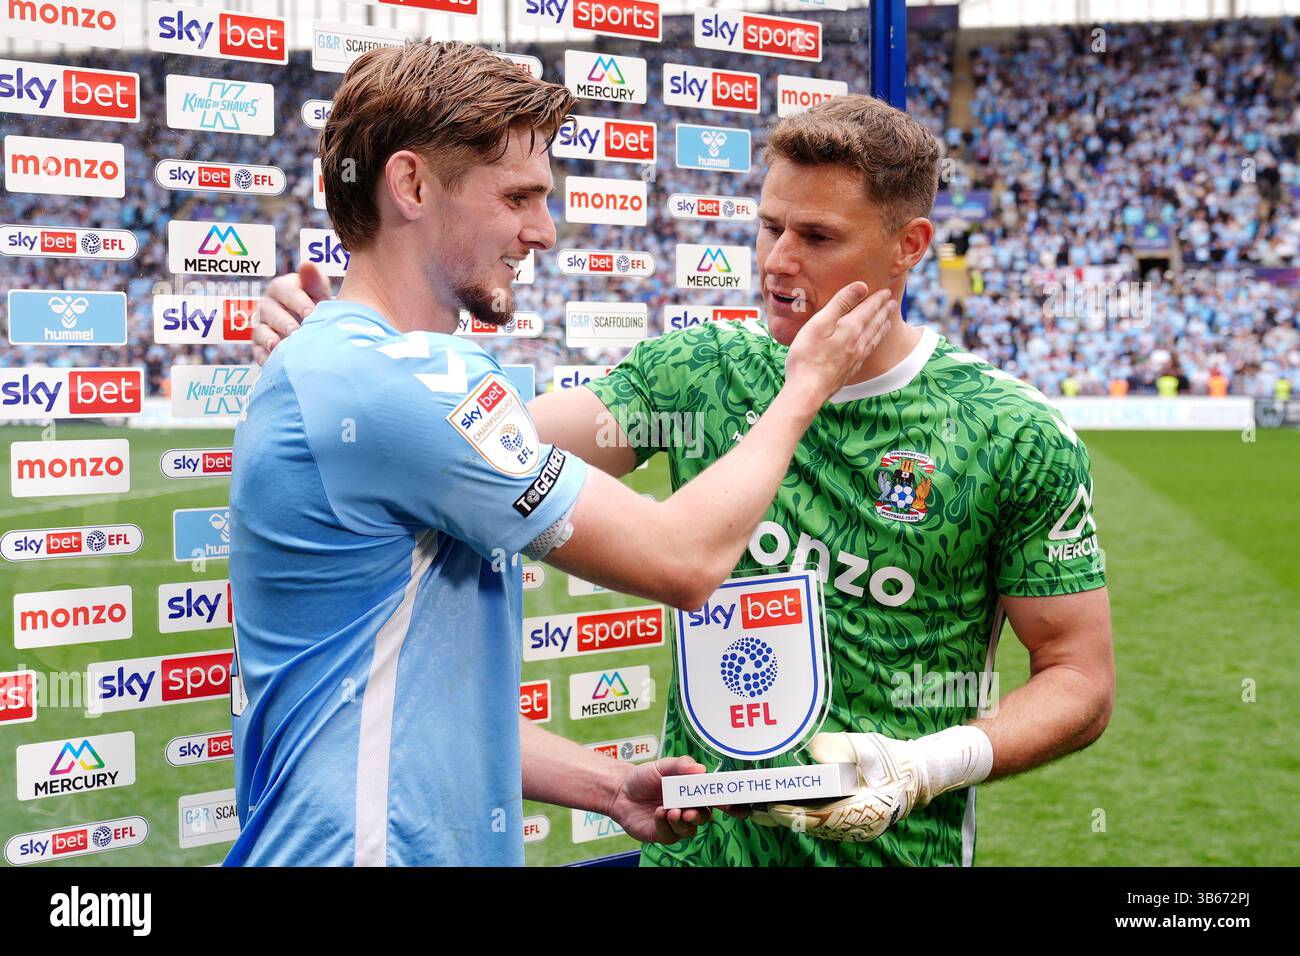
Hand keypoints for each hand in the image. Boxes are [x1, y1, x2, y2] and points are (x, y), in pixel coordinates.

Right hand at [251, 262, 333, 364]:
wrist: (318, 329)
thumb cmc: (318, 305)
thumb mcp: (319, 292)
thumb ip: (314, 280)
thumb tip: (307, 264)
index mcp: (281, 288)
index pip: (284, 290)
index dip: (297, 301)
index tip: (311, 312)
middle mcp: (267, 305)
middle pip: (270, 311)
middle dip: (284, 322)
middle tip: (297, 332)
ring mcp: (261, 325)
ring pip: (260, 331)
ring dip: (270, 339)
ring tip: (281, 347)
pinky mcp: (259, 345)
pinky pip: (258, 352)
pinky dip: (265, 357)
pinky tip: (274, 362)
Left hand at [605, 755, 717, 843]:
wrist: (620, 790)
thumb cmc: (644, 777)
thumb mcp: (663, 765)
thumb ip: (681, 765)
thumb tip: (701, 768)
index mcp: (691, 793)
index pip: (711, 798)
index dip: (717, 800)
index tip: (715, 797)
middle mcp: (687, 809)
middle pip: (703, 817)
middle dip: (699, 815)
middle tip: (689, 811)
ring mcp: (675, 823)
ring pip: (688, 829)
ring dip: (682, 822)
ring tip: (672, 812)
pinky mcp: (662, 833)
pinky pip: (670, 835)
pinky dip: (666, 825)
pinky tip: (659, 814)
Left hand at [751, 732, 922, 842]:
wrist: (917, 775)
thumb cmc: (893, 760)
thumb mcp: (868, 748)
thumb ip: (841, 748)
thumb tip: (813, 751)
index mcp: (866, 808)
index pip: (824, 816)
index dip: (795, 814)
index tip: (771, 807)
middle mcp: (857, 824)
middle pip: (811, 824)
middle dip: (778, 816)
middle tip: (747, 809)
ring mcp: (853, 826)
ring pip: (812, 825)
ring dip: (782, 816)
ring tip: (750, 807)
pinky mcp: (848, 822)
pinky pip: (818, 821)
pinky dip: (795, 815)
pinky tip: (773, 806)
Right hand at [782, 282, 894, 411]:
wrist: (807, 391)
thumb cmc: (807, 356)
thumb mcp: (820, 323)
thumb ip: (841, 303)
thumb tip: (861, 286)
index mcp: (850, 329)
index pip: (868, 309)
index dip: (877, 299)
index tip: (886, 291)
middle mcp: (857, 343)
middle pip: (874, 323)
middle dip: (883, 311)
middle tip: (892, 303)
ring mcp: (854, 359)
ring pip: (873, 339)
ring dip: (881, 328)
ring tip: (887, 322)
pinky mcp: (849, 371)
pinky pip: (867, 353)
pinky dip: (873, 344)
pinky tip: (870, 346)